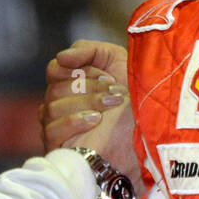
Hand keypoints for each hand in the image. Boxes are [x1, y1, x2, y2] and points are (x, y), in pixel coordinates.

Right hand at [40, 40, 140, 185]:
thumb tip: (61, 57)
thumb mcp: (116, 62)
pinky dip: (75, 121)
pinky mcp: (59, 149)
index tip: (109, 78)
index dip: (81, 69)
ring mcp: (57, 128)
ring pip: (51, 107)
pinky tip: (96, 122)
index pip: (55, 69)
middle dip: (88, 87)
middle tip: (115, 94)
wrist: (148, 140)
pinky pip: (52, 129)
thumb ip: (88, 50)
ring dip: (87, 103)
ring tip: (111, 108)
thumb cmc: (134, 102)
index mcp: (70, 85)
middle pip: (53, 88)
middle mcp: (60, 105)